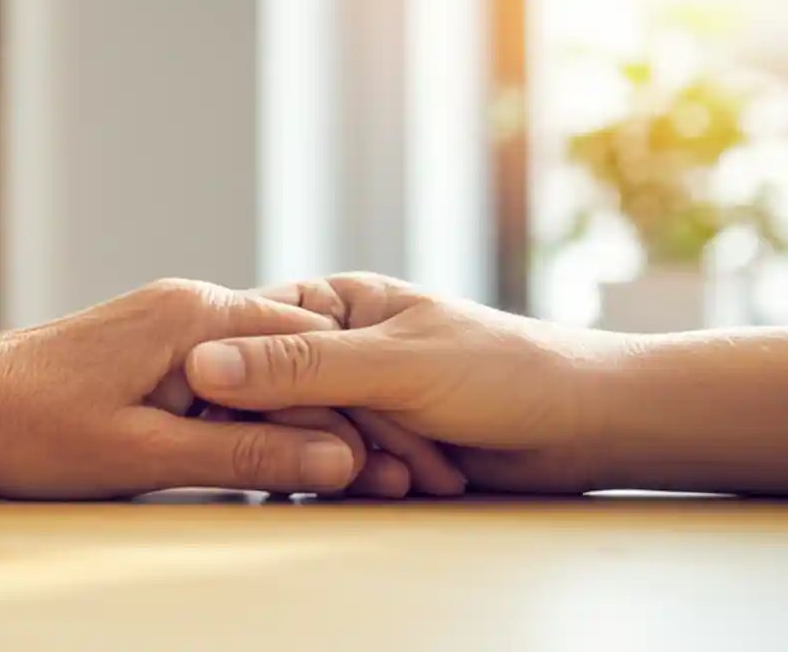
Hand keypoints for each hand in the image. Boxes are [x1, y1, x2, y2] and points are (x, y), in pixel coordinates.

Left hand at [0, 279, 364, 498]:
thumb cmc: (30, 431)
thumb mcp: (146, 456)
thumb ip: (246, 456)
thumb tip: (338, 460)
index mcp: (198, 316)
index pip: (312, 354)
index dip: (359, 412)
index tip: (395, 465)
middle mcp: (189, 303)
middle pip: (293, 358)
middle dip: (337, 417)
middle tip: (385, 476)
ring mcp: (166, 320)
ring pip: (260, 368)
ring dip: (294, 419)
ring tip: (332, 475)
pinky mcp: (146, 344)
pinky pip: (222, 375)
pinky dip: (250, 414)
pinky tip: (262, 453)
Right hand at [187, 273, 622, 493]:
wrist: (583, 424)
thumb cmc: (505, 371)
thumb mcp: (395, 365)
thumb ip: (301, 368)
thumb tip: (204, 363)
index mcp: (337, 302)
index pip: (249, 334)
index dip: (237, 380)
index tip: (233, 418)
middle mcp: (338, 347)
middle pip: (270, 396)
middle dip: (309, 432)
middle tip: (349, 456)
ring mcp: (357, 398)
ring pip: (302, 439)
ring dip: (342, 463)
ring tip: (400, 471)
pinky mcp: (377, 443)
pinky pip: (334, 469)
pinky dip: (362, 483)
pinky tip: (402, 483)